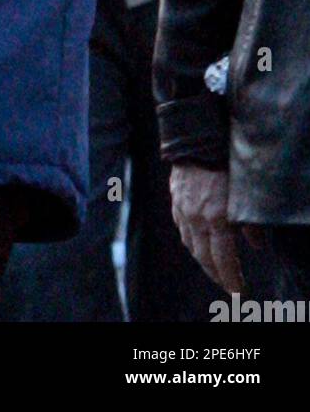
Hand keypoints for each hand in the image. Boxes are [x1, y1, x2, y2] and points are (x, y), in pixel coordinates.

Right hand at [170, 163, 244, 292]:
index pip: (223, 260)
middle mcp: (196, 219)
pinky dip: (191, 241)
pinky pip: (182, 229)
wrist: (198, 140)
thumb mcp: (245, 195)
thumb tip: (257, 246)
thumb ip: (252, 223)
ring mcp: (183, 210)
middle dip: (217, 275)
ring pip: (190, 245)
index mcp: (216, 219)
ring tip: (214, 267)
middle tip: (228, 285)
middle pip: (204, 258)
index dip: (231, 279)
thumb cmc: (227, 166)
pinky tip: (198, 242)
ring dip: (203, 260)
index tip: (239, 292)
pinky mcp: (175, 201)